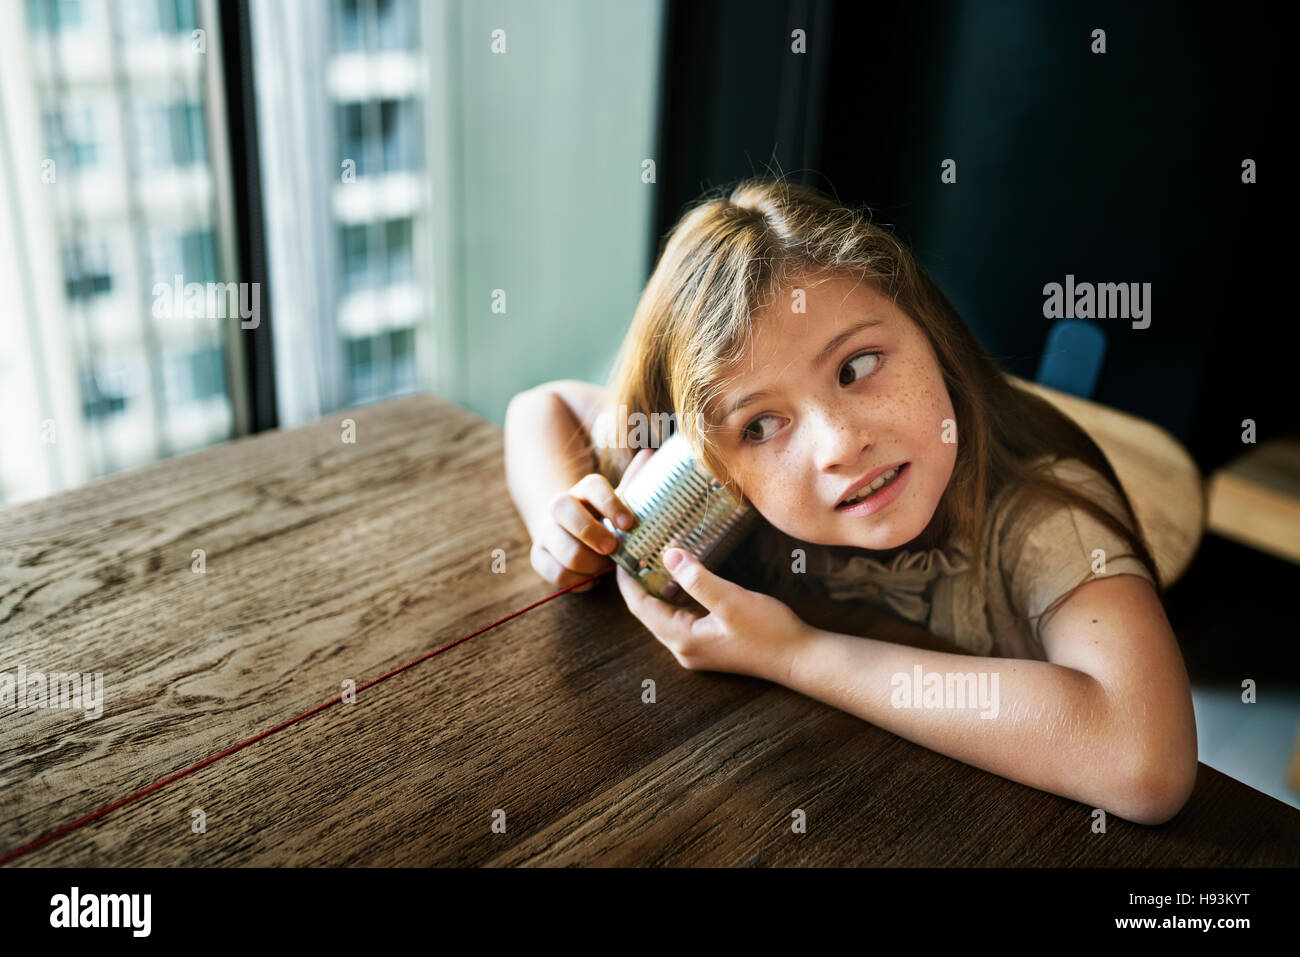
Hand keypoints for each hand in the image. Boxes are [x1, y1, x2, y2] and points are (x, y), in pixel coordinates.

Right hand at [529, 448, 652, 591]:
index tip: (629, 524)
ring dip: (590, 563)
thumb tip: (650, 453)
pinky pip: (558, 573)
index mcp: (585, 490)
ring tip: (604, 567)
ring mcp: (546, 531)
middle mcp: (560, 505)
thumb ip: (636, 483)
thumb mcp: (623, 504)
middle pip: (564, 509)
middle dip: (591, 532)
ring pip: (564, 548)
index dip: (611, 504)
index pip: (593, 486)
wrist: (576, 538)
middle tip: (613, 549)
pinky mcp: (539, 556)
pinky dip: (579, 581)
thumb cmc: (608, 521)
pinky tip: (591, 578)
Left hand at [616, 547, 810, 683]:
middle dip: (641, 581)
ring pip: (666, 613)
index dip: (628, 580)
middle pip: (649, 611)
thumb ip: (698, 579)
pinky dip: (678, 595)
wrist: (801, 658)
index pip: (640, 607)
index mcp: (682, 639)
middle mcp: (684, 647)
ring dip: (660, 587)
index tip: (621, 553)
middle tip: (637, 549)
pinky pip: (683, 616)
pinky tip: (684, 576)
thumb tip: (668, 555)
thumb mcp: (731, 601)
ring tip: (654, 557)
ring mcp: (697, 647)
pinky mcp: (711, 642)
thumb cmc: (769, 632)